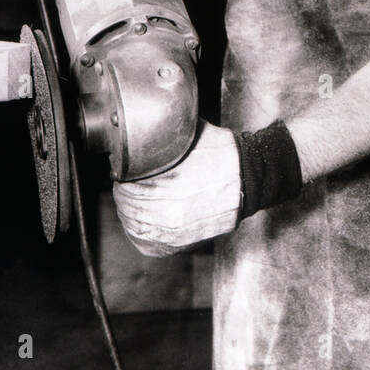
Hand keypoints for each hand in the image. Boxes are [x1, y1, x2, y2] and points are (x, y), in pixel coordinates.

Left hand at [113, 120, 241, 257]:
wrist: (247, 181)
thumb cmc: (222, 156)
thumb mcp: (192, 134)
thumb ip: (165, 133)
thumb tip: (142, 126)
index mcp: (171, 187)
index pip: (129, 187)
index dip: (123, 176)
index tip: (125, 170)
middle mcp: (171, 214)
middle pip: (128, 206)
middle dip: (125, 193)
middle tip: (127, 183)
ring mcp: (175, 233)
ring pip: (134, 226)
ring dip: (128, 212)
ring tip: (132, 200)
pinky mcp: (179, 244)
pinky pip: (146, 243)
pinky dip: (138, 232)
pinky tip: (139, 220)